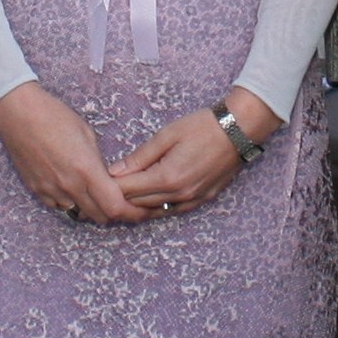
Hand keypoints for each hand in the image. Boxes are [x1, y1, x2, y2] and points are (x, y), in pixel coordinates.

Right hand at [0, 84, 148, 223]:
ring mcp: (51, 190)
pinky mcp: (37, 189)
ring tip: (95, 193)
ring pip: (79, 214)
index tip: (142, 210)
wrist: (18, 113)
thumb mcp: (87, 134)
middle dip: (114, 212)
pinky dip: (70, 202)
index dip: (133, 213)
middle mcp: (69, 186)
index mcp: (86, 170)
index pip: (115, 207)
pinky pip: (59, 206)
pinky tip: (72, 187)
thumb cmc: (54, 116)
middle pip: (100, 216)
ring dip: (91, 208)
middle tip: (121, 201)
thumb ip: (98, 163)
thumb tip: (105, 178)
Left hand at [112, 87, 283, 214]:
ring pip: (157, 211)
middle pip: (140, 204)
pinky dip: (159, 206)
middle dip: (122, 196)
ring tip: (124, 193)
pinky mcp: (203, 199)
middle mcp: (180, 194)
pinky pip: (174, 210)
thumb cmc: (201, 126)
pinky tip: (149, 199)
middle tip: (106, 186)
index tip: (99, 179)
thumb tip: (115, 171)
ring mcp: (193, 199)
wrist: (238, 130)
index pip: (130, 191)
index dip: (112, 186)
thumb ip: (140, 156)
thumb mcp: (166, 135)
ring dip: (139, 204)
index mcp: (168, 177)